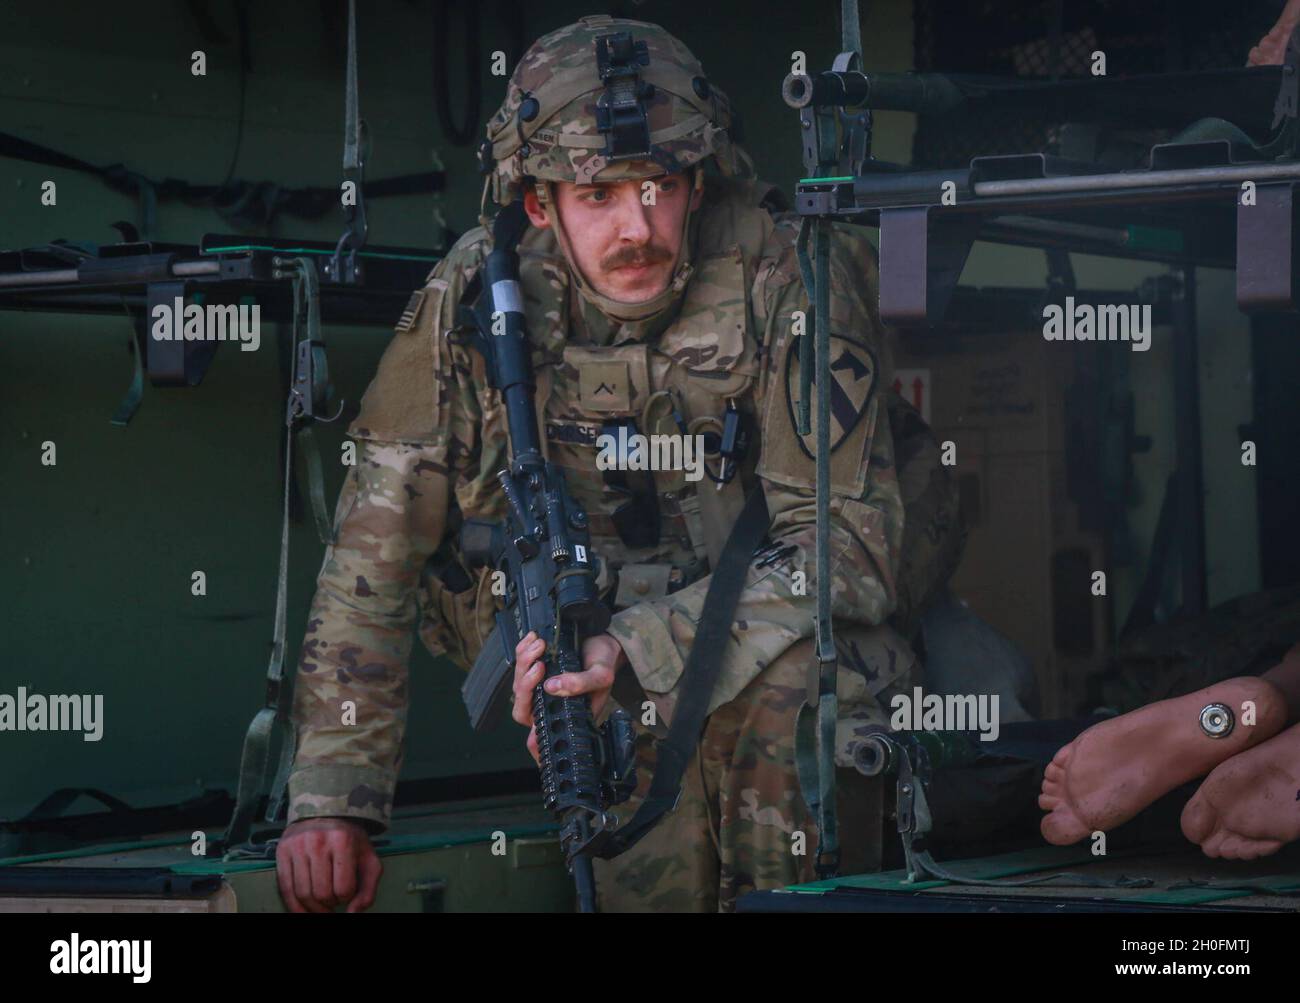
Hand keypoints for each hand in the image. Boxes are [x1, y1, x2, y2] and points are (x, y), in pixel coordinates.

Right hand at [276, 817, 382, 912]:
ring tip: (321, 906)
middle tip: (333, 901)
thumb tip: (352, 913)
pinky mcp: (282, 851)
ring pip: (302, 894)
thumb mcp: (368, 858)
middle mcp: (317, 842)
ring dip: (313, 908)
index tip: (347, 892)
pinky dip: (294, 907)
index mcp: (343, 841)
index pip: (343, 889)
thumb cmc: (350, 840)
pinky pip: (285, 888)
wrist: (326, 813)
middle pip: (321, 894)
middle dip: (329, 905)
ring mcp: (297, 846)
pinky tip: (303, 911)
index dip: (347, 898)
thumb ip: (368, 889)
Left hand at [512, 631, 625, 765]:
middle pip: (522, 707)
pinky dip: (522, 649)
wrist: (604, 640)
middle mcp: (551, 704)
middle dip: (525, 684)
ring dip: (525, 661)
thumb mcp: (601, 675)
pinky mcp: (535, 670)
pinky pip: (519, 664)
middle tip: (539, 664)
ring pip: (518, 683)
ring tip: (540, 644)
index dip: (532, 729)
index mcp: (566, 714)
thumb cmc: (604, 662)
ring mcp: (540, 688)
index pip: (541, 731)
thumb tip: (551, 687)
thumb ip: (581, 684)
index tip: (538, 706)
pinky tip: (533, 638)